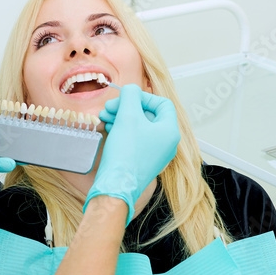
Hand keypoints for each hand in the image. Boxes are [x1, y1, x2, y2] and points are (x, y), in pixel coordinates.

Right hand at [85, 85, 180, 224]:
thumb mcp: (128, 116)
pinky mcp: (142, 160)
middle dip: (127, 107)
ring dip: (122, 117)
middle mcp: (166, 143)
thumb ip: (131, 96)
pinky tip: (109, 127)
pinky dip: (122, 130)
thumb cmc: (125, 156)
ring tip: (106, 116)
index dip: (143, 97)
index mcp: (169, 132)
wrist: (115, 184)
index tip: (128, 97)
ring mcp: (154, 153)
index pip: (162, 104)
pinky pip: (134, 139)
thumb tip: (131, 90)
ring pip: (139, 127)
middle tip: (112, 106)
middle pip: (148, 115)